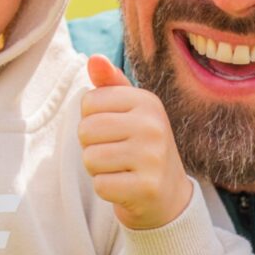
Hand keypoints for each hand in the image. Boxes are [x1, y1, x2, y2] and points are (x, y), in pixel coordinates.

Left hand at [79, 55, 193, 230]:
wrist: (169, 195)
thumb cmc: (140, 147)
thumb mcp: (130, 112)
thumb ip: (109, 85)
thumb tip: (94, 58)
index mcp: (147, 101)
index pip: (89, 102)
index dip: (91, 120)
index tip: (114, 131)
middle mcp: (154, 125)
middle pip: (86, 130)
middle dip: (92, 146)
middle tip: (116, 154)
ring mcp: (153, 157)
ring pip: (90, 158)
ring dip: (98, 169)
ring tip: (121, 169)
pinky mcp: (147, 187)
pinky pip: (100, 185)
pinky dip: (106, 189)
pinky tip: (126, 187)